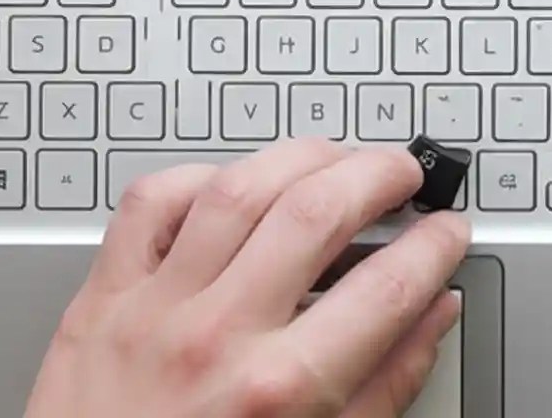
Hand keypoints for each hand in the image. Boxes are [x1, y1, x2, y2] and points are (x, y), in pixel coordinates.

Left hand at [24, 139, 469, 417]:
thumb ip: (385, 386)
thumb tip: (432, 314)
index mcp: (279, 393)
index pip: (387, 288)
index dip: (434, 245)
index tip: (447, 230)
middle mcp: (218, 338)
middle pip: (316, 212)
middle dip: (379, 175)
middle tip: (404, 175)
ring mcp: (155, 309)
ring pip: (238, 189)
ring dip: (302, 158)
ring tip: (335, 159)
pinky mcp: (104, 295)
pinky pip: (150, 204)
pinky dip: (198, 176)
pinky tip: (236, 184)